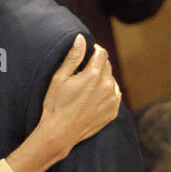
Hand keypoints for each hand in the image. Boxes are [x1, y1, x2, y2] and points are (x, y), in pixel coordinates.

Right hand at [39, 37, 120, 160]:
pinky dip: (106, 93)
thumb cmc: (56, 105)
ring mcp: (112, 99)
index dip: (94, 50)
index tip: (87, 54)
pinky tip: (93, 98)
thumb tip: (81, 38)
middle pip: (107, 66)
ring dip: (102, 79)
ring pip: (111, 80)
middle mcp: (107, 85)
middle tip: (82, 73)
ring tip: (86, 88)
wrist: (60, 133)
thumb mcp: (59, 78)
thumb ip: (73, 56)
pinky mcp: (112, 111)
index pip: (101, 53)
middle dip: (97, 65)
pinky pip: (114, 95)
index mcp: (94, 74)